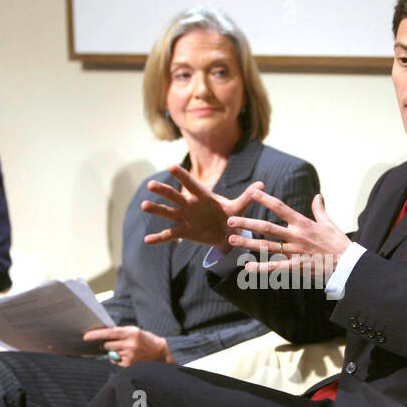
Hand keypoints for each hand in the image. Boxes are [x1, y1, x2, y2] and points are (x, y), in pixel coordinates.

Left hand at [82, 325, 172, 365]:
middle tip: (106, 344)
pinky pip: (115, 361)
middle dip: (104, 344)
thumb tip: (103, 336)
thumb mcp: (135, 332)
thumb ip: (121, 333)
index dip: (96, 334)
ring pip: (111, 353)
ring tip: (126, 350)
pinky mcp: (129, 364)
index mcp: (131, 332)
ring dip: (113, 352)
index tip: (85, 336)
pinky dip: (118, 359)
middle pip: (107, 344)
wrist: (161, 354)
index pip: (109, 333)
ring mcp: (130, 355)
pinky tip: (129, 357)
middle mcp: (130, 343)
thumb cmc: (146, 341)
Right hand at [141, 164, 265, 250]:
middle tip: (151, 185)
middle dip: (163, 191)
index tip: (170, 166)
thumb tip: (261, 185)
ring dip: (156, 209)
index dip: (182, 176)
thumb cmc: (231, 216)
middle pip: (175, 196)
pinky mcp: (183, 232)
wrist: (227, 234)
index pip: (191, 184)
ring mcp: (184, 218)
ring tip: (144, 205)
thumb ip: (247, 197)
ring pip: (168, 213)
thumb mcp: (239, 208)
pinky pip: (169, 235)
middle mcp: (190, 204)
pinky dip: (158, 238)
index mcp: (203, 196)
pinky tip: (147, 241)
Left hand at [227, 193, 351, 282]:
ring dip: (248, 243)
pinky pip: (275, 267)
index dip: (265, 199)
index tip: (252, 193)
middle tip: (230, 221)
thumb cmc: (339, 244)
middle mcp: (296, 235)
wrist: (348, 264)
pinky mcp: (297, 266)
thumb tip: (317, 196)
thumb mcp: (330, 224)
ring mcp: (295, 251)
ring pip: (267, 246)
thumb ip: (320, 210)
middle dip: (247, 223)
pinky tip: (247, 268)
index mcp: (303, 223)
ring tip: (232, 240)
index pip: (280, 207)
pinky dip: (261, 268)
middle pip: (267, 227)